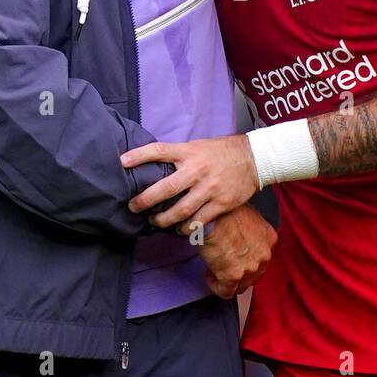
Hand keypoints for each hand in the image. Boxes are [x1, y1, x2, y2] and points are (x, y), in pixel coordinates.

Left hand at [122, 134, 259, 228]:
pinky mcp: (221, 203)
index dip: (139, 156)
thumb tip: (154, 164)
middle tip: (133, 206)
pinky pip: (198, 221)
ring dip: (163, 219)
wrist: (255, 159)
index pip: (159, 151)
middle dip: (145, 200)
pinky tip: (178, 229)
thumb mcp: (198, 146)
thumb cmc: (222, 152)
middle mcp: (197, 170)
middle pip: (166, 188)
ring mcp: (210, 188)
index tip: (122, 162)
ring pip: (181, 210)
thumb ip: (179, 156)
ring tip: (154, 221)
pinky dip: (185, 228)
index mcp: (189, 152)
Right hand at [197, 203, 275, 299]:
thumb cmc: (225, 209)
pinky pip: (226, 291)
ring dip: (228, 280)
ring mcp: (250, 267)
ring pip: (241, 285)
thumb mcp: (246, 214)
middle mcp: (264, 255)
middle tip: (224, 264)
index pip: (261, 257)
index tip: (235, 254)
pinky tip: (209, 276)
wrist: (212, 215)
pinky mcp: (233, 276)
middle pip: (253, 274)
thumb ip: (249, 229)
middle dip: (239, 272)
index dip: (246, 257)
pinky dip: (216, 287)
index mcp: (269, 238)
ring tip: (214, 270)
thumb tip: (239, 235)